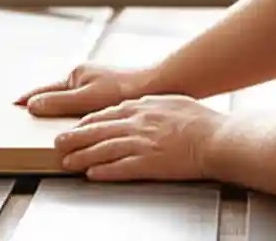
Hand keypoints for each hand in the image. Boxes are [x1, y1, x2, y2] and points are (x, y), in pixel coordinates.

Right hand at [16, 63, 153, 116]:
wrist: (157, 86)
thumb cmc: (125, 88)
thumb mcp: (88, 98)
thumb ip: (59, 102)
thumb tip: (33, 106)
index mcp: (75, 75)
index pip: (43, 91)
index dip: (27, 100)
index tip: (12, 106)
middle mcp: (84, 77)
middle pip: (54, 95)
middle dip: (40, 106)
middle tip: (23, 117)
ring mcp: (95, 84)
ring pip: (68, 101)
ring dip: (58, 111)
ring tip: (44, 124)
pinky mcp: (106, 94)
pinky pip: (82, 106)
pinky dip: (73, 114)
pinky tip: (75, 124)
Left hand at [54, 95, 223, 181]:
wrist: (216, 138)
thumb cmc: (202, 121)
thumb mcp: (174, 101)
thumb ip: (153, 103)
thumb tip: (141, 103)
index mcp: (144, 107)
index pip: (108, 113)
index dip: (88, 121)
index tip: (77, 126)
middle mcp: (138, 123)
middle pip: (98, 130)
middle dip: (75, 137)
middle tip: (59, 142)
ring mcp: (141, 143)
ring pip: (103, 149)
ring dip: (82, 156)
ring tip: (68, 162)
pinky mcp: (148, 163)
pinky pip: (119, 168)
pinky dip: (103, 171)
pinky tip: (92, 174)